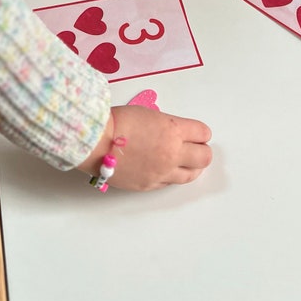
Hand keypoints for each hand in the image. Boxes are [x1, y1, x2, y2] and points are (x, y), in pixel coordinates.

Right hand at [77, 105, 211, 190]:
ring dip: (191, 166)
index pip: (203, 133)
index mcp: (173, 130)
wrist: (96, 142)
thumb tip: (173, 134)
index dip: (200, 132)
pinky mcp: (150, 185)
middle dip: (202, 150)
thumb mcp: (149, 114)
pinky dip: (171, 175)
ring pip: (192, 174)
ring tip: (183, 161)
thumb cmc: (119, 122)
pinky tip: (164, 168)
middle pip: (205, 157)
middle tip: (194, 147)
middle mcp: (173, 153)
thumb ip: (167, 125)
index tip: (195, 132)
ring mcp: (162, 172)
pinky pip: (170, 182)